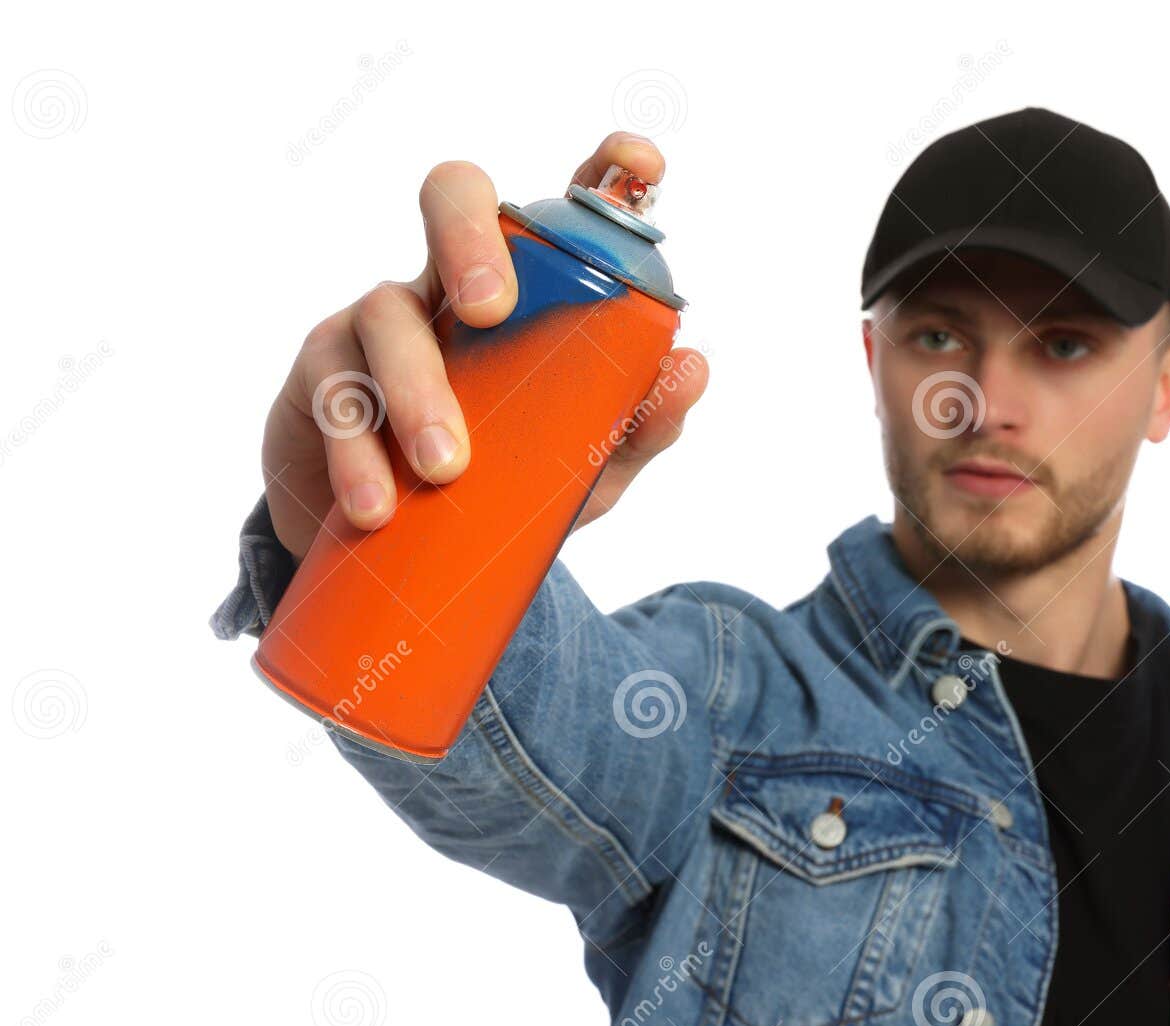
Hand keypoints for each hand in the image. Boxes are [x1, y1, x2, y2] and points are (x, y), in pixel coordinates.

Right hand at [261, 132, 708, 560]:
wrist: (397, 561)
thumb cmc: (499, 490)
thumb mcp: (580, 470)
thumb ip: (635, 424)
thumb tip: (691, 366)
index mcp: (526, 294)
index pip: (561, 212)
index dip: (603, 171)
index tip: (641, 163)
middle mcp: (451, 286)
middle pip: (452, 200)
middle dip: (470, 236)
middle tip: (491, 310)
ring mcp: (379, 323)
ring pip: (386, 312)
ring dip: (417, 389)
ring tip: (447, 465)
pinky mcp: (320, 378)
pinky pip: (333, 392)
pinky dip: (358, 452)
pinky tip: (379, 503)